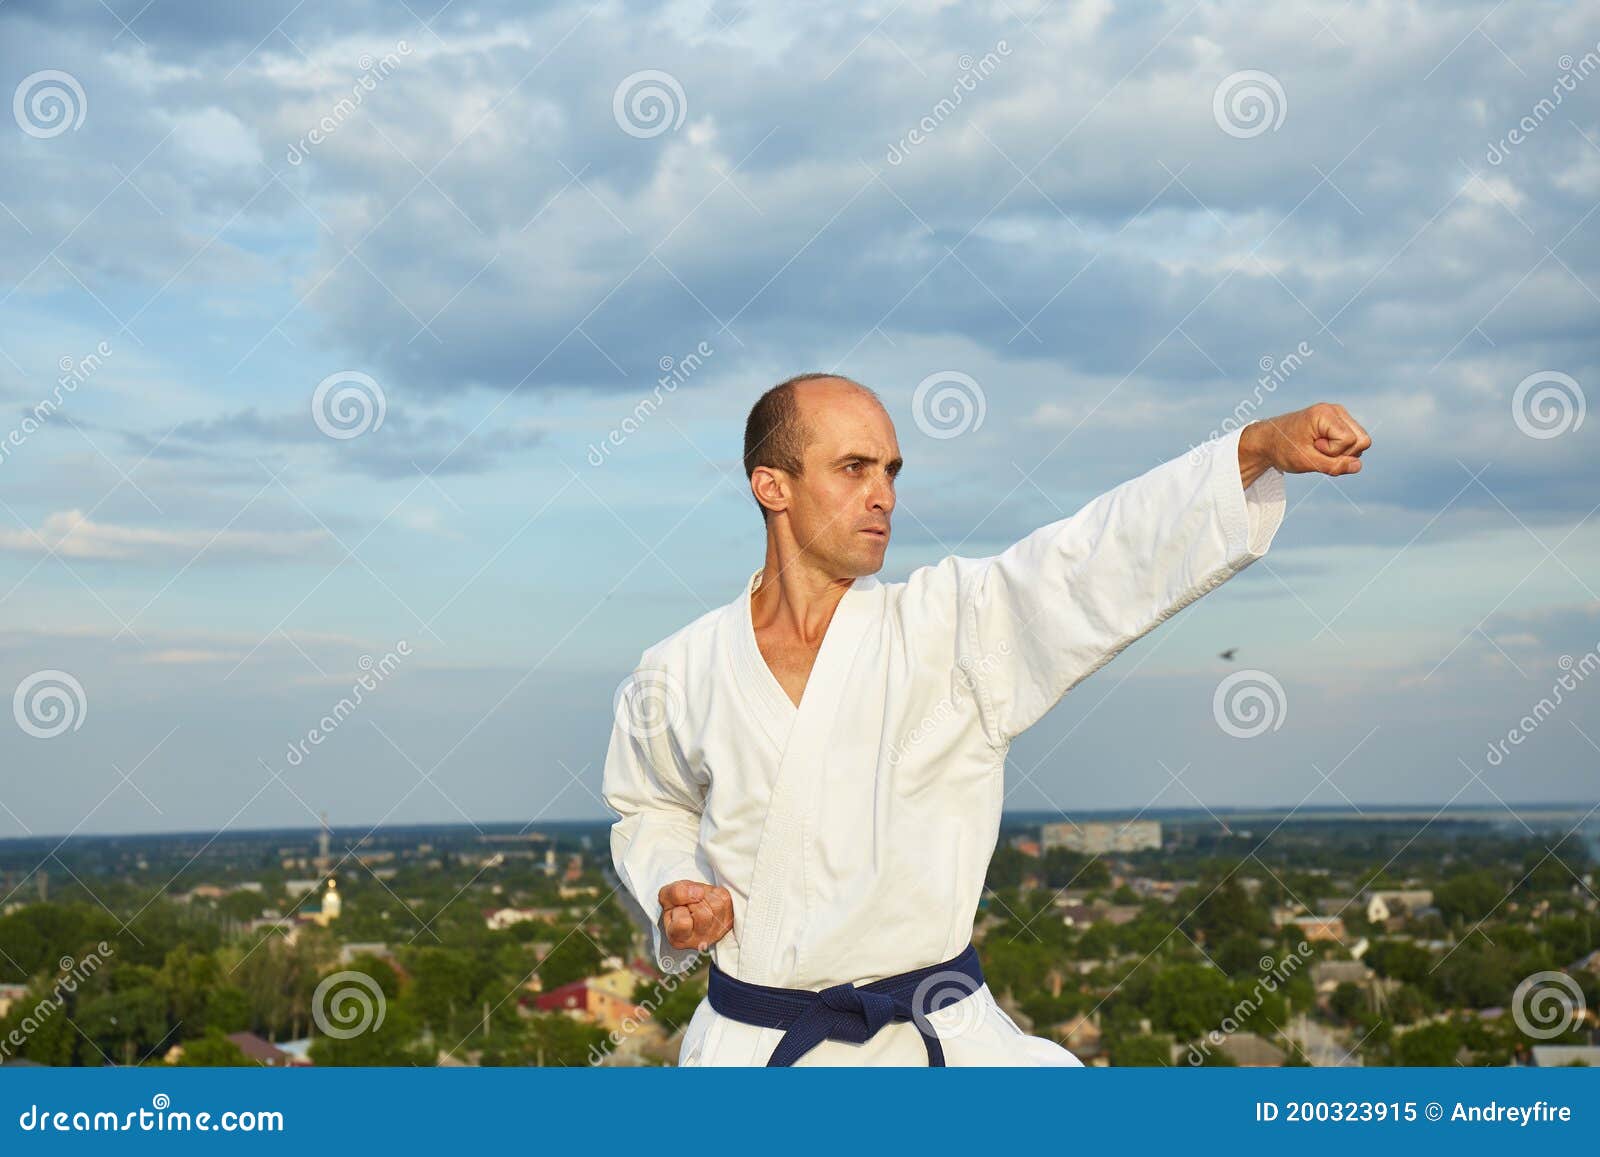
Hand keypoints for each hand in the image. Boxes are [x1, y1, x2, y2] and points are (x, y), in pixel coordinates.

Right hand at [657, 880, 734, 951]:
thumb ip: (675, 893)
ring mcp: (716, 933)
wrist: (691, 903)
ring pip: (716, 905)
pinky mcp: (728, 921)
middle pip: (703, 914)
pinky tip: (708, 899)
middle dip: (695, 899)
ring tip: (699, 900)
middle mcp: (699, 941)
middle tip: (689, 903)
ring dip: (706, 895)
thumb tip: (699, 892)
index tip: (678, 908)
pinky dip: (715, 893)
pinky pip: (724, 899)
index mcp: (678, 938)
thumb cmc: (676, 904)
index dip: (680, 908)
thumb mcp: (666, 896)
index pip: (683, 923)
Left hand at [1239, 403, 1370, 487]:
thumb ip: (1333, 465)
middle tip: (1315, 449)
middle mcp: (1336, 410)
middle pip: (1362, 440)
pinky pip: (1354, 442)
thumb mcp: (1305, 461)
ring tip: (1317, 448)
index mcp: (1325, 413)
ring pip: (1361, 442)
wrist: (1268, 440)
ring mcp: (1339, 415)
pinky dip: (1340, 450)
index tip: (1312, 447)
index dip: (1333, 452)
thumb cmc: (1283, 449)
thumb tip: (1358, 466)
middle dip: (1342, 453)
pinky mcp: (1340, 422)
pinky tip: (1321, 447)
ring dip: (1341, 452)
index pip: (1350, 440)